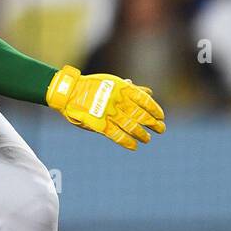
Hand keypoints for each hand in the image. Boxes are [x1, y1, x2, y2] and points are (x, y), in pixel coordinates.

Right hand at [46, 64, 165, 149]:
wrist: (69, 92)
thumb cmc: (92, 87)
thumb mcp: (113, 84)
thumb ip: (131, 89)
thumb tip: (149, 92)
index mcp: (121, 89)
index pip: (144, 101)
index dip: (154, 109)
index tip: (161, 116)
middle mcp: (117, 101)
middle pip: (140, 115)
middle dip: (152, 123)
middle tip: (161, 129)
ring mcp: (108, 113)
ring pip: (130, 126)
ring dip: (141, 134)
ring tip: (148, 139)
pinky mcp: (99, 124)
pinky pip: (116, 135)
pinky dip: (126, 142)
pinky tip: (134, 146)